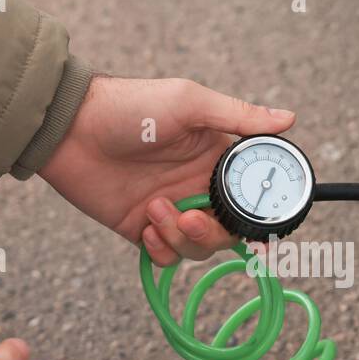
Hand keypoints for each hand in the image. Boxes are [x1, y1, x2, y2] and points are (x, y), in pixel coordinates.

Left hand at [38, 76, 295, 265]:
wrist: (69, 129)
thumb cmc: (130, 107)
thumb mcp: (189, 103)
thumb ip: (239, 116)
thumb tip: (289, 118)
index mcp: (215, 158)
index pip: (250, 195)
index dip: (258, 214)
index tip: (261, 229)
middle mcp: (197, 187)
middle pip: (227, 231)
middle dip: (212, 233)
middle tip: (188, 218)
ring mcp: (170, 209)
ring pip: (198, 247)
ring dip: (180, 238)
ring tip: (154, 210)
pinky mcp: (142, 228)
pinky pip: (166, 256)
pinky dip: (161, 249)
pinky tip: (144, 226)